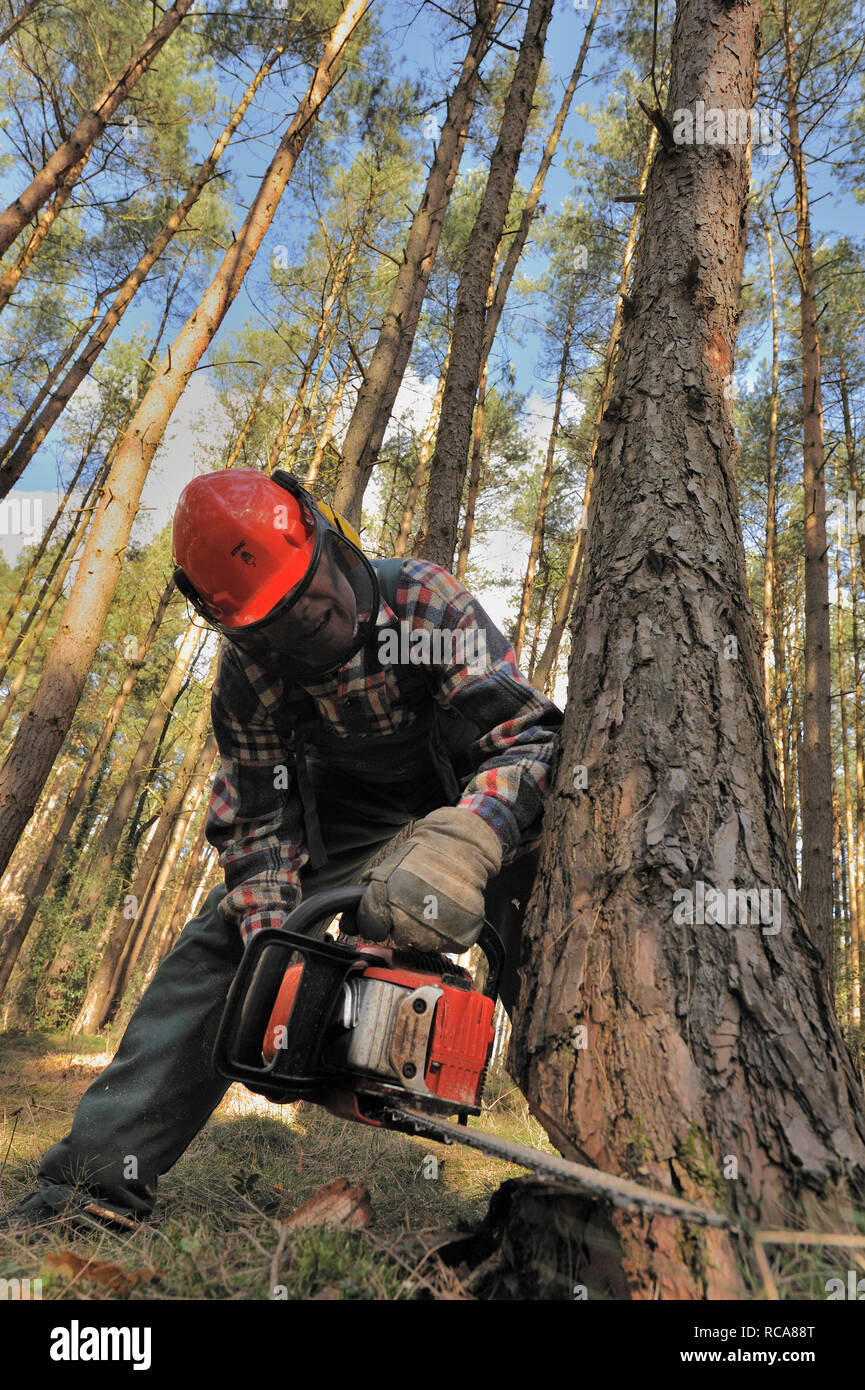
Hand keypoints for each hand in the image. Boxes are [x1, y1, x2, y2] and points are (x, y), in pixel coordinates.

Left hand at [357, 806, 502, 951]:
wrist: (459, 848)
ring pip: (423, 944)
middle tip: (416, 900)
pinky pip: (446, 944)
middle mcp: (409, 925)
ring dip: (426, 929)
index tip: (386, 909)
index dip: (377, 919)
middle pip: (399, 938)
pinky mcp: (458, 939)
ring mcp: (435, 935)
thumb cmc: (422, 858)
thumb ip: (366, 902)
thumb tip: (348, 925)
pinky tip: (448, 909)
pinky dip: (447, 931)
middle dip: (403, 924)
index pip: (371, 930)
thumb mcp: (384, 872)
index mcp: (387, 906)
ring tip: (434, 902)